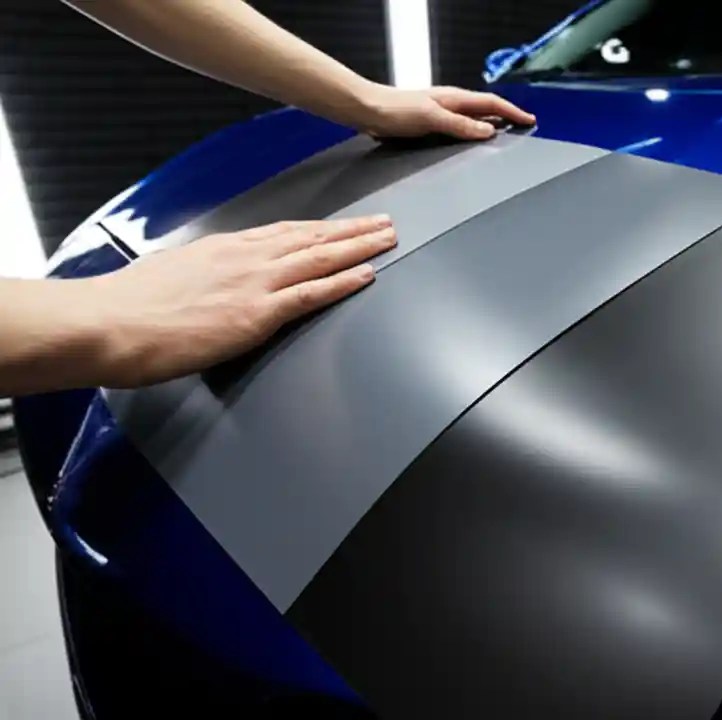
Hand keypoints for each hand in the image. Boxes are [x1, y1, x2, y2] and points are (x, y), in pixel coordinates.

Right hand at [84, 215, 396, 387]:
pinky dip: (343, 281)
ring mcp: (253, 283)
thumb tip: (203, 285)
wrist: (107, 323)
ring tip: (388, 239)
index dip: (319, 228)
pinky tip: (367, 274)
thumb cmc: (126, 308)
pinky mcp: (257, 312)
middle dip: (352, 230)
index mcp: (222, 248)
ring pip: (320, 257)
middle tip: (385, 222)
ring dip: (359, 247)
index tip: (343, 224)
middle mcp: (244, 258)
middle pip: (311, 237)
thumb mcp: (167, 276)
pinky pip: (311, 293)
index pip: (283, 233)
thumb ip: (197, 276)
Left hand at [356, 83, 536, 139]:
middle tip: (523, 127)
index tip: (530, 120)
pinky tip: (472, 143)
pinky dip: (473, 133)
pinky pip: (461, 128)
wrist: (367, 110)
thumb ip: (461, 125)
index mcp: (454, 98)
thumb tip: (489, 130)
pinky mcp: (431, 124)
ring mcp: (441, 113)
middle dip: (507, 117)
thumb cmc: (395, 110)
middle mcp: (450, 104)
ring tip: (505, 136)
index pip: (492, 103)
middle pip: (486, 109)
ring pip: (474, 119)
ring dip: (491, 125)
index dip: (513, 112)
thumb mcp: (432, 117)